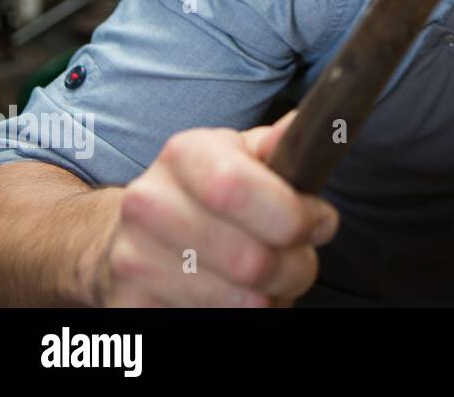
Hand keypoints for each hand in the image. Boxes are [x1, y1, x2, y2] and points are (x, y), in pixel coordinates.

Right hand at [92, 110, 338, 306]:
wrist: (135, 234)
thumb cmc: (208, 192)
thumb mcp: (244, 155)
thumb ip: (283, 147)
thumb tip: (320, 128)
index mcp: (184, 154)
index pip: (238, 189)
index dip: (294, 215)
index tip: (320, 223)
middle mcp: (150, 204)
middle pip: (251, 260)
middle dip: (297, 267)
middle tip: (301, 258)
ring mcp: (134, 259)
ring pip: (241, 303)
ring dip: (273, 296)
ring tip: (271, 277)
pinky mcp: (133, 306)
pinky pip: (215, 323)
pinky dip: (243, 315)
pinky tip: (237, 295)